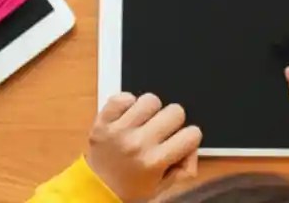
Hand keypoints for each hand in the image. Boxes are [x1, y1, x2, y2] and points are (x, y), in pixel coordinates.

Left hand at [86, 93, 201, 201]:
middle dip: (172, 121)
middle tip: (161, 133)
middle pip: (175, 111)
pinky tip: (127, 117)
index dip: (189, 137)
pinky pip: (122, 98)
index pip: (192, 134)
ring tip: (143, 124)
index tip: (180, 142)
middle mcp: (138, 145)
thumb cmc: (131, 187)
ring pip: (151, 100)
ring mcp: (119, 132)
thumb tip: (191, 148)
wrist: (96, 190)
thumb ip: (185, 169)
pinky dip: (127, 103)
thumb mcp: (163, 186)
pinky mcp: (103, 122)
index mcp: (155, 162)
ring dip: (150, 110)